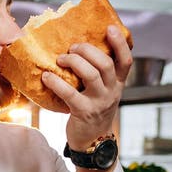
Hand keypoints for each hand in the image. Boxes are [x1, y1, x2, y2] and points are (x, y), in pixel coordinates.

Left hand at [41, 25, 132, 151]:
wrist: (92, 142)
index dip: (119, 43)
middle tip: (72, 48)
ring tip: (60, 59)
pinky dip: (56, 82)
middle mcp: (112, 92)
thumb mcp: (102, 93)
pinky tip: (46, 77)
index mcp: (118, 84)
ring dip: (73, 62)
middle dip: (87, 50)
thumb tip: (78, 51)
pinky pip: (70, 93)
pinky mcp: (84, 112)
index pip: (126, 60)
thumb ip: (98, 75)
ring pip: (91, 74)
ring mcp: (99, 102)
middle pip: (105, 63)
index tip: (109, 28)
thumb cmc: (93, 111)